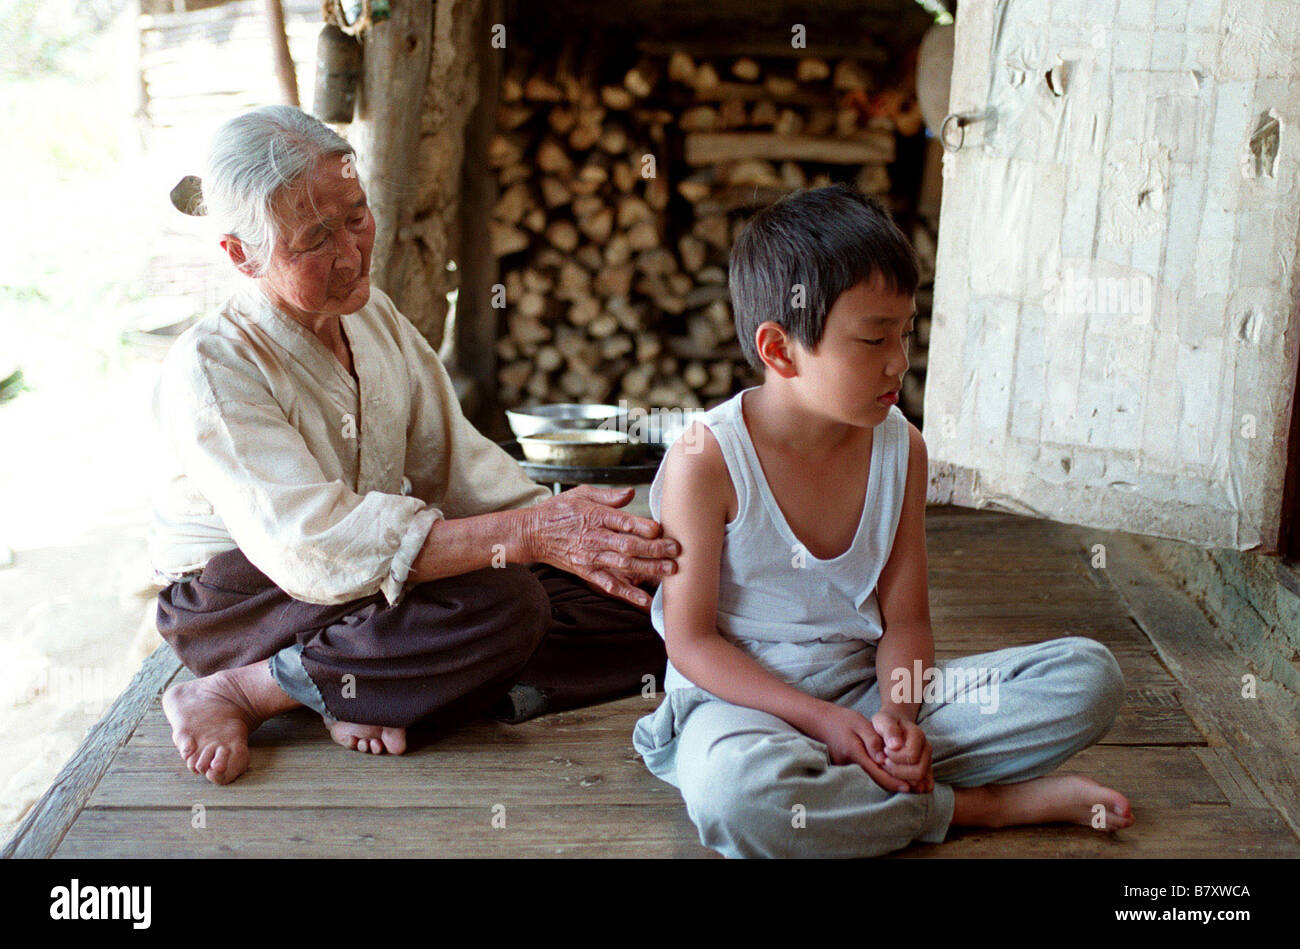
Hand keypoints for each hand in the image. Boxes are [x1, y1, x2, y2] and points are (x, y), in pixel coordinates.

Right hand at [521, 485, 678, 608]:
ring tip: (670, 570)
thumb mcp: (581, 494)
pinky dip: (627, 593)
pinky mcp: (587, 572)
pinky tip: (644, 599)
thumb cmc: (559, 511)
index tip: (660, 528)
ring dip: (648, 569)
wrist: (532, 533)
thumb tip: (631, 493)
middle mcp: (595, 538)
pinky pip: (609, 584)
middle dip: (654, 549)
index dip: (642, 526)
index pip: (622, 522)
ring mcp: (591, 557)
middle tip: (676, 550)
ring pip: (624, 565)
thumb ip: (608, 496)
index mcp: (595, 516)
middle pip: (628, 545)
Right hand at [806, 703, 910, 794]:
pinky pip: (862, 775)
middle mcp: (849, 765)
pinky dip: (875, 775)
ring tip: (904, 782)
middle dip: (892, 785)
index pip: (877, 773)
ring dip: (884, 780)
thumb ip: (873, 740)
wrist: (818, 721)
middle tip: (912, 788)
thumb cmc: (841, 720)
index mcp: (855, 753)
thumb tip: (884, 759)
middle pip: (874, 780)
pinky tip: (887, 774)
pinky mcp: (843, 768)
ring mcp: (844, 769)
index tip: (908, 787)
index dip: (893, 782)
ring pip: (868, 779)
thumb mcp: (859, 723)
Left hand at [870, 710, 933, 793]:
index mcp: (918, 735)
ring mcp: (928, 760)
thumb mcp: (883, 720)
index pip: (911, 756)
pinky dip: (914, 788)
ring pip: (921, 781)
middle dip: (898, 771)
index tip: (885, 750)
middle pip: (919, 772)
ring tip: (890, 768)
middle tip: (886, 762)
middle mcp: (926, 749)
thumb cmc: (886, 723)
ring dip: (902, 780)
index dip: (895, 757)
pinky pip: (926, 786)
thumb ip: (889, 730)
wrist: (894, 725)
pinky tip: (901, 782)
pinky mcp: (926, 770)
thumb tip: (895, 745)